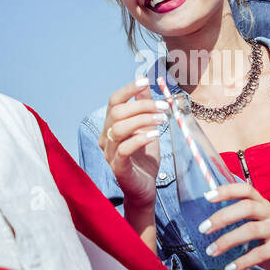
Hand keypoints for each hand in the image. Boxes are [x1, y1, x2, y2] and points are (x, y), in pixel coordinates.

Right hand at [99, 78, 167, 209]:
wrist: (145, 188)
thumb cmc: (144, 158)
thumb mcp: (146, 128)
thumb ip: (143, 108)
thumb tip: (145, 84)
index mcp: (112, 125)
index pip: (114, 101)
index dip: (128, 89)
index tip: (145, 81)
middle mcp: (107, 137)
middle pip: (117, 112)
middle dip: (141, 105)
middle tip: (163, 107)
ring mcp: (110, 153)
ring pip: (119, 128)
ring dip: (143, 120)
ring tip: (161, 120)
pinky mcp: (117, 167)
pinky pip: (124, 148)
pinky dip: (140, 138)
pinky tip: (154, 135)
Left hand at [199, 181, 269, 269]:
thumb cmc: (268, 247)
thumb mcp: (253, 231)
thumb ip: (237, 225)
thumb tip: (207, 224)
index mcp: (264, 206)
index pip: (247, 190)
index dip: (227, 190)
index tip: (207, 196)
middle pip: (247, 207)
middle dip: (222, 217)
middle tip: (204, 229)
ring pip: (252, 230)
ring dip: (228, 240)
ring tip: (212, 251)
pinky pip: (261, 253)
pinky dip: (243, 261)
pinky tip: (230, 268)